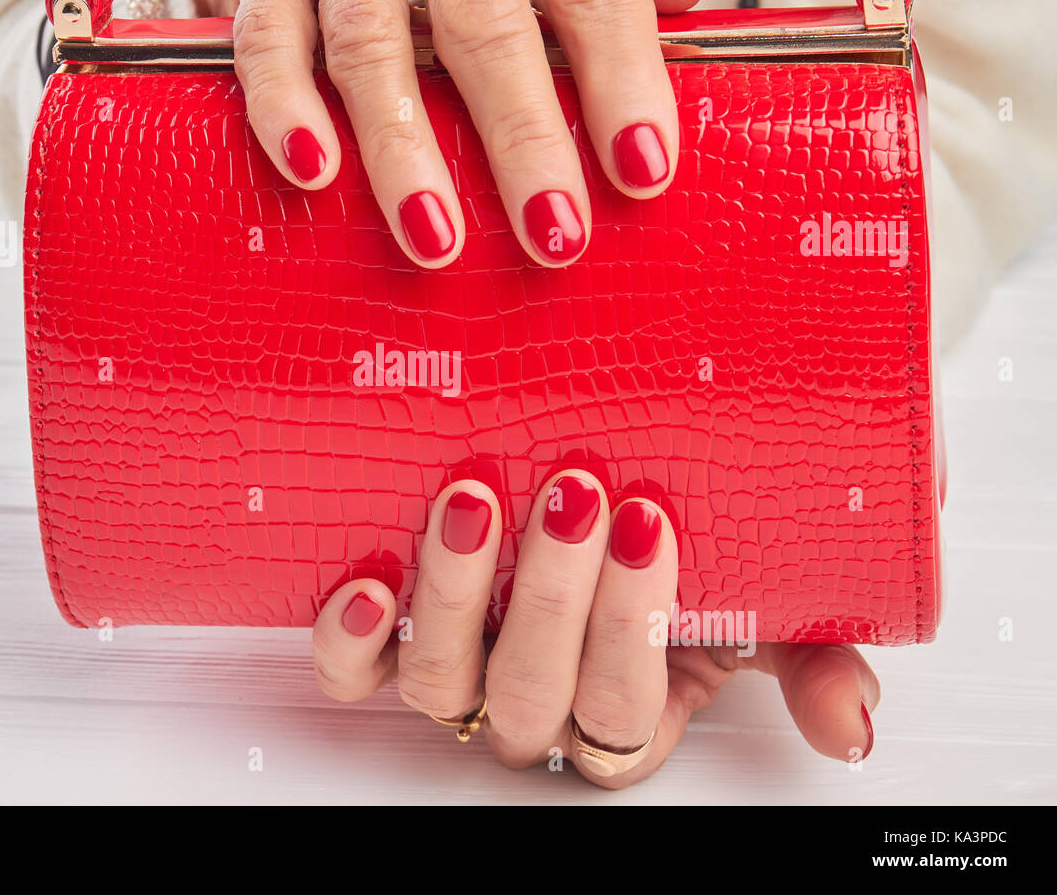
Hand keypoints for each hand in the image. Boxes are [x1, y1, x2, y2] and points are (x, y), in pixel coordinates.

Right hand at [193, 0, 714, 267]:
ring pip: (372, 41)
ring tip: (438, 236)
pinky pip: (267, 35)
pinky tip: (313, 171)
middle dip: (522, 136)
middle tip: (554, 232)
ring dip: (403, 147)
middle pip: (486, 24)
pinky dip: (284, 103)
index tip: (643, 169)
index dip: (620, 75)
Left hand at [312, 471, 881, 787]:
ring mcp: (464, 670)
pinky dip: (351, 640)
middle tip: (574, 495)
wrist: (610, 478)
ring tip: (476, 502)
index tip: (646, 523)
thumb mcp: (764, 595)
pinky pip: (356, 674)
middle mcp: (540, 698)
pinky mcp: (392, 643)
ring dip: (456, 597)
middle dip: (555, 599)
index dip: (631, 636)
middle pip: (536, 695)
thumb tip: (852, 726)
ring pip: (443, 683)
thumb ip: (814, 654)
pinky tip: (366, 581)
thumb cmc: (689, 542)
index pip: (626, 716)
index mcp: (634, 704)